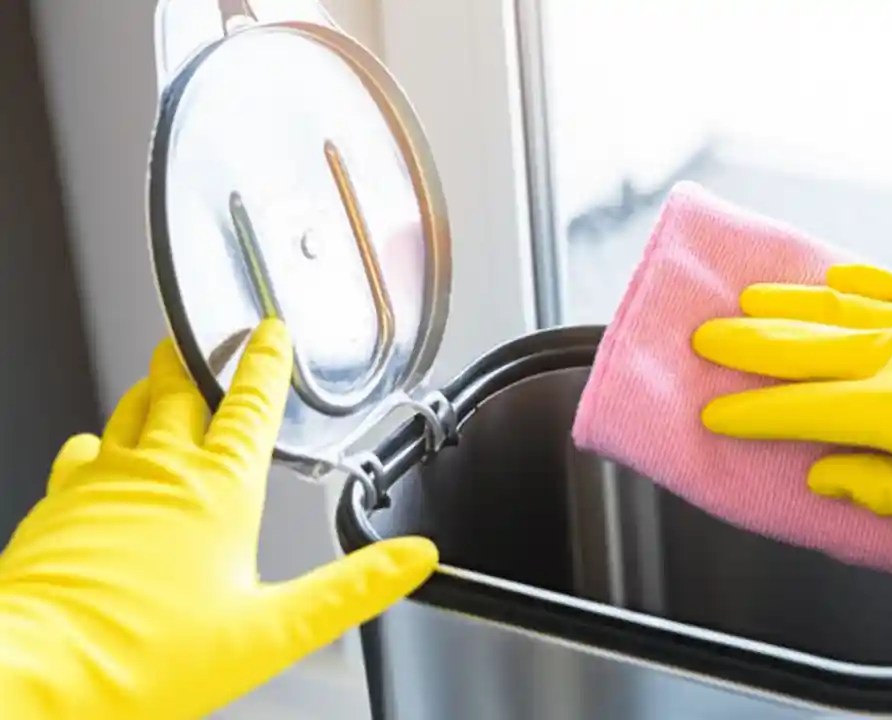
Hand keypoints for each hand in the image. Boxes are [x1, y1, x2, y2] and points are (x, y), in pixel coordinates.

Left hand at [0, 320, 436, 718]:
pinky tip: (95, 451)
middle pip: (180, 392)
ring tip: (161, 378)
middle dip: (197, 359)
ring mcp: (101, 485)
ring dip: (150, 389)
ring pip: (129, 413)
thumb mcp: (272, 631)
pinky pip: (80, 452)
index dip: (267, 362)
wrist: (37, 669)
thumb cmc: (144, 656)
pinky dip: (98, 441)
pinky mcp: (58, 507)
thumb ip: (351, 589)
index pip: (251, 406)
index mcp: (218, 492)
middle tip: (204, 338)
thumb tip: (413, 558)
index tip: (271, 332)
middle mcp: (158, 473)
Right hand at [692, 263, 891, 543]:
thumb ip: (883, 488)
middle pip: (810, 346)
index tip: (712, 411)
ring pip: (849, 309)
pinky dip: (866, 282)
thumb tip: (825, 475)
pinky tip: (837, 276)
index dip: (751, 412)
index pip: (802, 409)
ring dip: (794, 305)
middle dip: (750, 343)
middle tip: (703, 335)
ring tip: (749, 298)